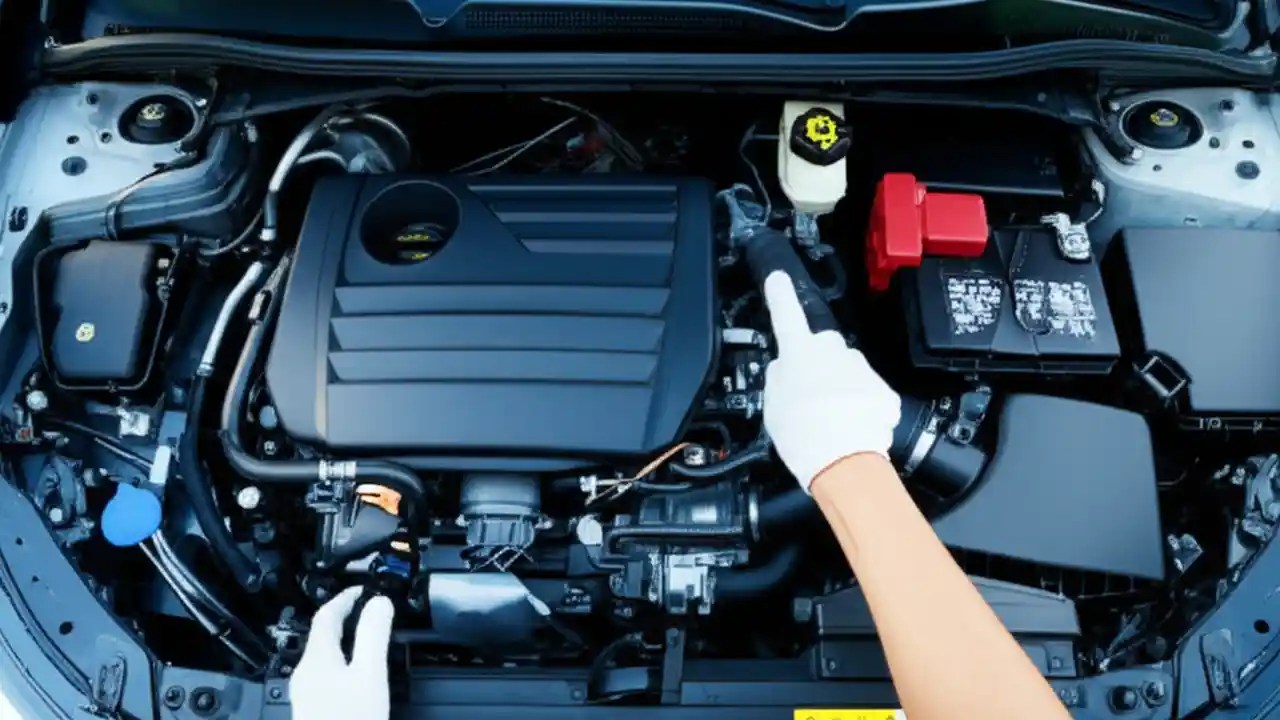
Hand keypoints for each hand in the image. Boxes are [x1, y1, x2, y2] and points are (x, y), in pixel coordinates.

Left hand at [291, 587, 394, 719]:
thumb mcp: (369, 676)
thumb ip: (374, 636)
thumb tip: (379, 603)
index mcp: (317, 660)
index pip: (326, 615)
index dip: (345, 597)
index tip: (362, 589)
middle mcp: (306, 675)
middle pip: (322, 636)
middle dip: (344, 619)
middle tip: (367, 610)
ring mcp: (308, 696)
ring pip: (324, 657)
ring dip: (344, 642)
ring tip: (366, 639)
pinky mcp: (314, 713)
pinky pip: (327, 677)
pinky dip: (343, 665)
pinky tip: (358, 679)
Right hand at [763, 272, 900, 490]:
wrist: (844, 462)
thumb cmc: (803, 436)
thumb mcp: (772, 405)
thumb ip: (779, 378)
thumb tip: (786, 369)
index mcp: (799, 353)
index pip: (786, 313)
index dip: (781, 294)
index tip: (779, 278)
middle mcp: (833, 353)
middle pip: (824, 349)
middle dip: (819, 366)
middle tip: (809, 397)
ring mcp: (861, 370)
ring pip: (848, 372)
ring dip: (840, 390)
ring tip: (830, 421)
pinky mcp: (884, 391)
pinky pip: (869, 394)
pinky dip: (861, 408)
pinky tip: (851, 428)